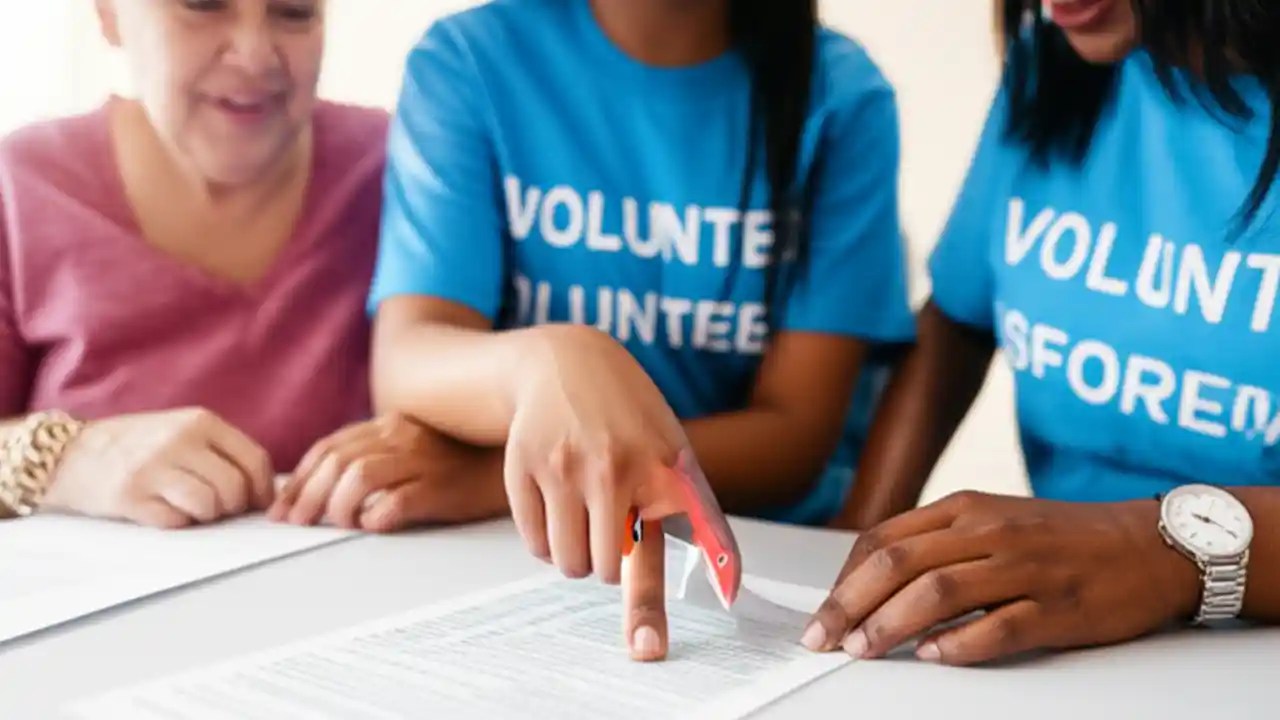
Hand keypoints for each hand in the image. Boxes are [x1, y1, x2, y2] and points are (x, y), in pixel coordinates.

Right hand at [42, 408, 273, 528]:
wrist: (72, 453)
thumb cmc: (139, 446)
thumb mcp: (183, 431)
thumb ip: (222, 452)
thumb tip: (266, 490)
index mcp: (200, 421)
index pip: (254, 460)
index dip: (263, 489)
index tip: (258, 503)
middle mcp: (180, 440)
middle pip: (235, 487)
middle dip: (233, 507)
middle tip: (218, 508)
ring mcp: (154, 468)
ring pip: (209, 506)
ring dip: (206, 516)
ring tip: (190, 507)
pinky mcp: (131, 496)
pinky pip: (176, 521)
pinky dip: (178, 522)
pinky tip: (164, 510)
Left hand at [270, 414, 504, 531]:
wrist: (518, 459)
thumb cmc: (462, 460)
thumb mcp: (414, 447)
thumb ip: (377, 455)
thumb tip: (323, 491)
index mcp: (390, 424)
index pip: (329, 448)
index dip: (299, 480)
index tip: (282, 508)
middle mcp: (402, 435)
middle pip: (337, 462)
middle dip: (307, 496)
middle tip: (295, 524)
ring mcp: (424, 459)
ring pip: (359, 477)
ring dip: (338, 506)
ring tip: (338, 525)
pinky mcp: (444, 487)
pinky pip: (399, 501)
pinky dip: (377, 516)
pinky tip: (372, 525)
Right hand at [507, 326, 708, 660]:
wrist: (568, 360)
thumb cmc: (629, 416)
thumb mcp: (671, 449)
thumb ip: (689, 513)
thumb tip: (727, 586)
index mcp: (665, 469)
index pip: (689, 534)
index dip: (690, 583)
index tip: (656, 642)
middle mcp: (616, 469)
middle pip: (607, 573)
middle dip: (608, 560)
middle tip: (609, 522)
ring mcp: (566, 467)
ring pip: (568, 564)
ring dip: (576, 556)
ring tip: (583, 513)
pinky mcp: (524, 467)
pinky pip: (535, 544)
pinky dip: (545, 539)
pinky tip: (555, 499)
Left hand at [803, 491, 1200, 665]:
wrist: (1150, 544)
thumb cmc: (1062, 538)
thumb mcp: (992, 521)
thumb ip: (937, 544)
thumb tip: (871, 585)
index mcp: (966, 508)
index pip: (884, 539)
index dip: (844, 579)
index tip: (822, 614)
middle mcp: (989, 531)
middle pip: (900, 563)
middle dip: (850, 604)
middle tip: (823, 638)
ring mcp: (1025, 567)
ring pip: (938, 590)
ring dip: (890, 623)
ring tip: (862, 650)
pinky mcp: (1059, 607)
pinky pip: (1000, 626)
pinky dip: (959, 644)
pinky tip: (933, 657)